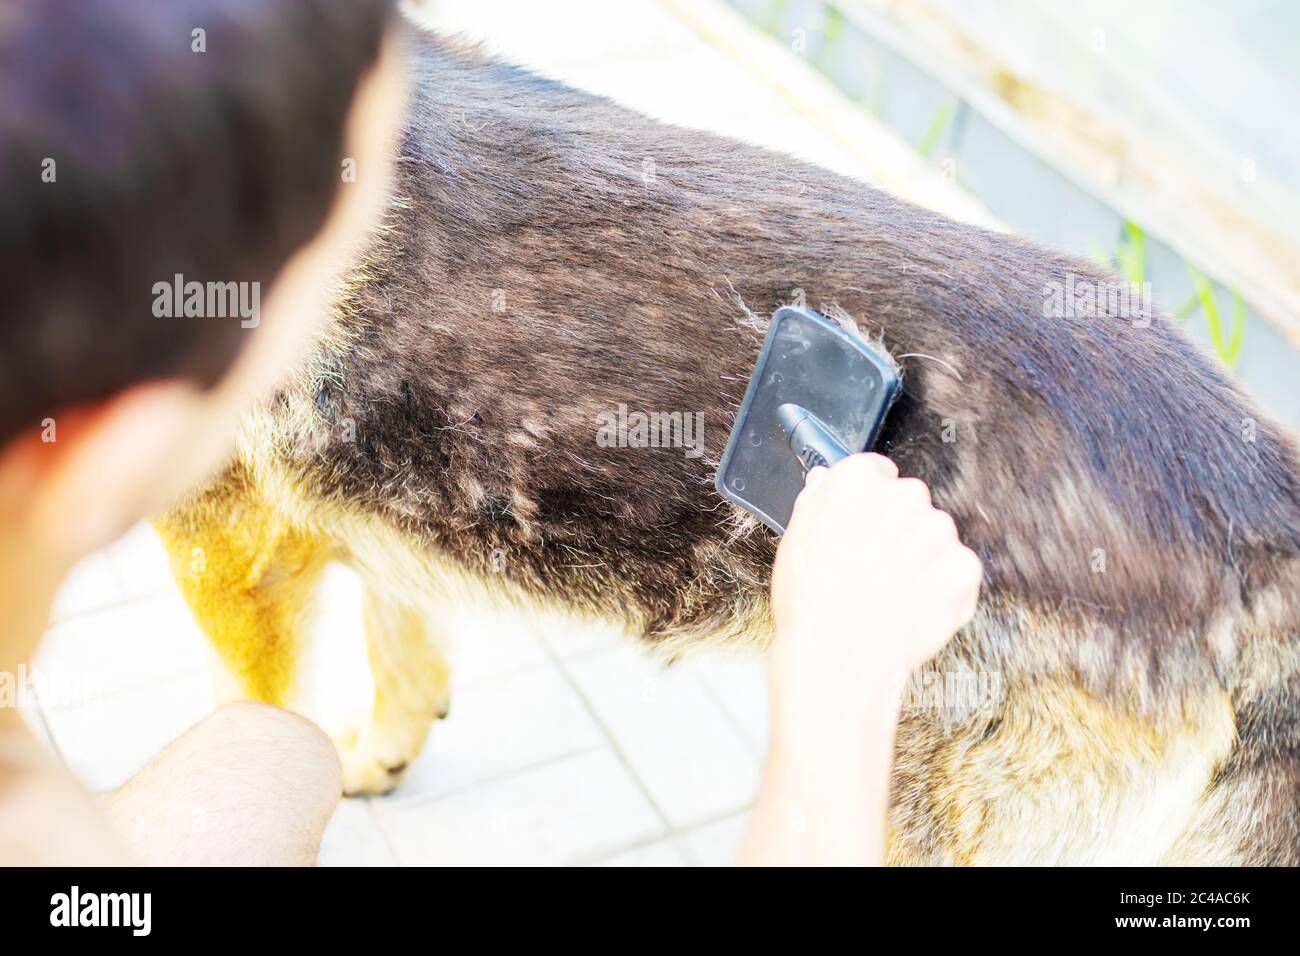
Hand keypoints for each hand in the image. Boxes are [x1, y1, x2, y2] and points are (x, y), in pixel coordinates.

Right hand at [769, 453, 981, 707]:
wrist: (840, 657)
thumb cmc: (810, 602)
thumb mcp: (794, 541)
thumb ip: (816, 501)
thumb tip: (825, 480)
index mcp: (857, 481)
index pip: (875, 473)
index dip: (866, 504)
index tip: (861, 527)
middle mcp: (903, 496)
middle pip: (908, 503)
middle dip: (896, 529)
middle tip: (871, 569)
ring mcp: (938, 531)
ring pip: (933, 536)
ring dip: (920, 559)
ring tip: (890, 595)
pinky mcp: (963, 567)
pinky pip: (956, 570)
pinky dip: (942, 588)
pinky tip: (911, 608)